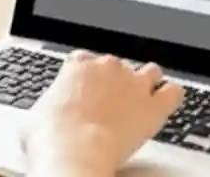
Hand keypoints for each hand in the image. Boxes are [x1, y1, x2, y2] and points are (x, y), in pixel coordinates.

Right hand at [25, 51, 184, 176]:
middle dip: (117, 83)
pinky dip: (171, 96)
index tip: (87, 92)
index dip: (89, 77)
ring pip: (151, 71)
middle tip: (111, 106)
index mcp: (79, 65)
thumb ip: (48, 106)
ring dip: (148, 83)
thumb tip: (43, 117)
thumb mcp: (36, 115)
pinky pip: (173, 91)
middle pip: (119, 66)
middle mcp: (108, 67)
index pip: (88, 60)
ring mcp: (134, 84)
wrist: (73, 150)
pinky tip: (166, 104)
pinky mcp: (154, 105)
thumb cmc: (50, 136)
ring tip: (143, 100)